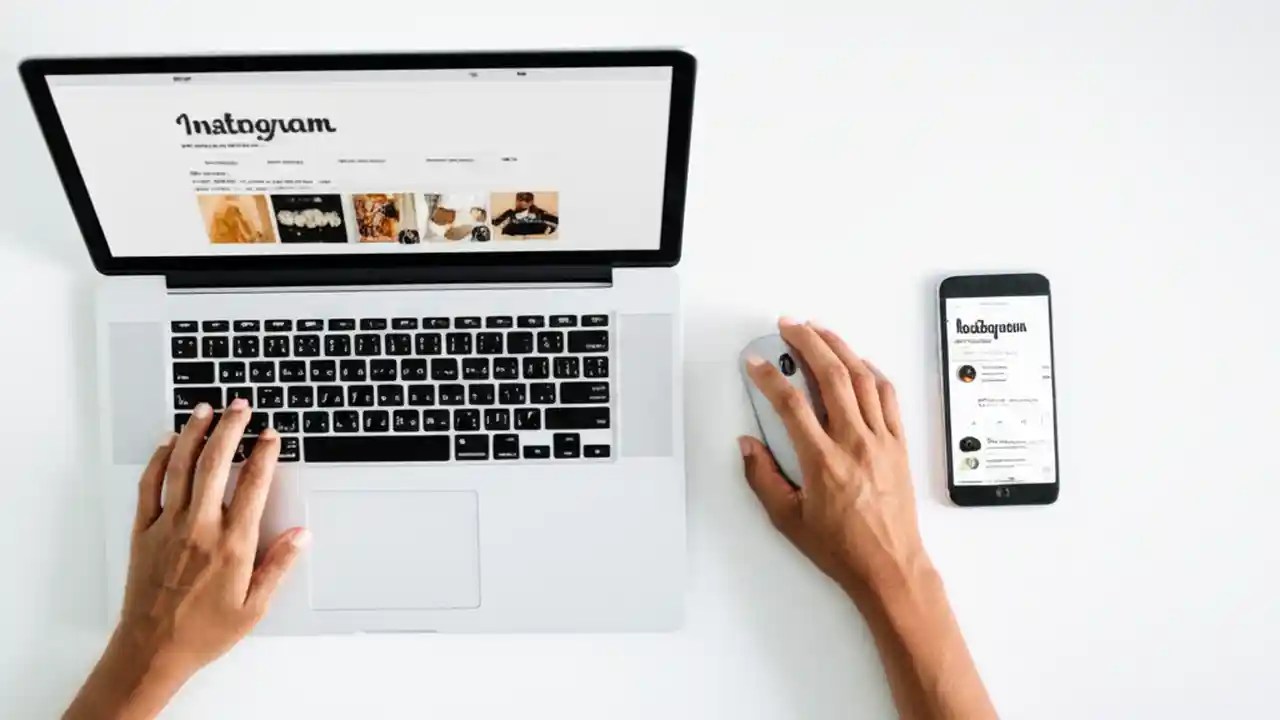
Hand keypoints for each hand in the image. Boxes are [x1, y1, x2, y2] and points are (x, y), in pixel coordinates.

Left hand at [66, 399, 308, 718]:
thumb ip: (278, 566)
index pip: (253, 485)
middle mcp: (199, 528)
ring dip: (195, 433)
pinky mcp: (144, 532)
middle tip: (240, 407)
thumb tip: (300, 535)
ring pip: (182, 466)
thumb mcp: (254, 606)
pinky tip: (169, 443)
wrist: (152, 650)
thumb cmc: (203, 632)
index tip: (270, 436)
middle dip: (230, 429)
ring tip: (205, 410)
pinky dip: (160, 459)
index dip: (264, 455)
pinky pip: (151, 486)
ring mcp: (168, 526)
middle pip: (216, 463)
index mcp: (231, 545)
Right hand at [740, 319, 928, 595]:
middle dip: (806, 343)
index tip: (755, 362)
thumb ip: (762, 477)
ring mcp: (881, 440)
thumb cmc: (842, 548)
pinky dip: (872, 372)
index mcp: (822, 462)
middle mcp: (854, 443)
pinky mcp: (899, 445)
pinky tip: (859, 363)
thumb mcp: (787, 520)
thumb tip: (747, 445)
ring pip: (861, 378)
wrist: (890, 566)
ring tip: (820, 331)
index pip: (790, 404)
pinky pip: (888, 397)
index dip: (769, 377)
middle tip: (788, 326)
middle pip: (830, 376)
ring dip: (839, 348)